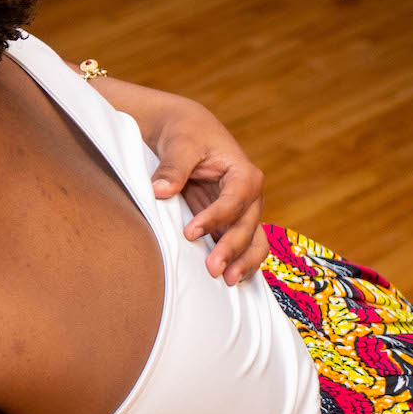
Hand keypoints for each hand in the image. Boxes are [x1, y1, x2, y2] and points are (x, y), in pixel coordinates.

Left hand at [144, 97, 267, 284]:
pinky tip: (228, 280)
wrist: (185, 131)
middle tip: (212, 270)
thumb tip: (159, 190)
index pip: (235, 201)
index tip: (190, 233)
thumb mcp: (180, 144)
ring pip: (253, 241)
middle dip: (232, 249)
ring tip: (226, 282)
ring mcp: (242, 211)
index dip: (215, 218)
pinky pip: (241, 246)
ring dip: (242, 262)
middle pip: (247, 226)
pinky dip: (238, 262)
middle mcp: (249, 195)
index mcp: (244, 173)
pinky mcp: (230, 222)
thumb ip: (173, 167)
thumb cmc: (185, 133)